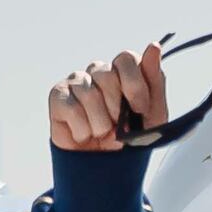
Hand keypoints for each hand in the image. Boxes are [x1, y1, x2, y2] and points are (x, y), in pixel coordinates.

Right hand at [46, 41, 171, 152]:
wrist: (105, 165)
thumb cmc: (131, 137)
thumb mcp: (153, 114)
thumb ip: (154, 80)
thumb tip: (153, 46)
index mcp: (122, 71)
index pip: (126, 58)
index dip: (134, 84)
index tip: (140, 109)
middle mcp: (99, 72)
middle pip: (107, 75)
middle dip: (116, 108)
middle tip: (117, 125)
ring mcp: (77, 82)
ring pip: (89, 93)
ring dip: (100, 123)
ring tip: (101, 132)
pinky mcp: (58, 96)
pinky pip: (71, 108)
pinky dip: (83, 129)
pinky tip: (84, 134)